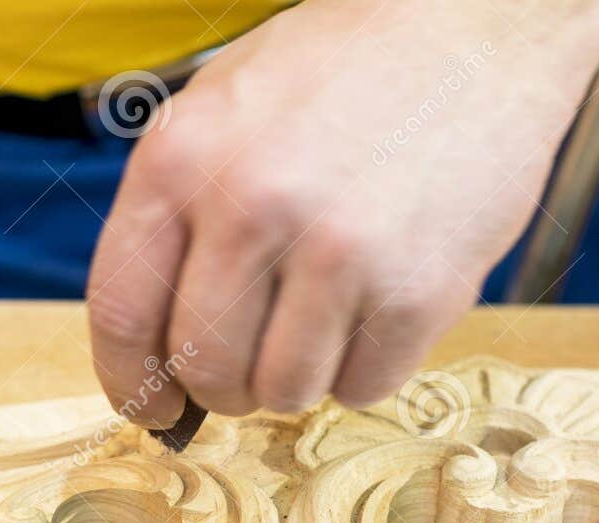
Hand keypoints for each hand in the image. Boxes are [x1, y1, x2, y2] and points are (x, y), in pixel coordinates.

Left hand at [87, 0, 598, 425]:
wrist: (475, 27)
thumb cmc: (346, 72)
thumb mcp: (226, 111)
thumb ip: (181, 216)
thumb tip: (160, 349)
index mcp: (183, 159)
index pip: (123, 310)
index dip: (131, 380)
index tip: (154, 408)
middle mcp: (251, 206)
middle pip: (204, 367)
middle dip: (227, 386)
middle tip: (257, 363)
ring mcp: (337, 252)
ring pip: (284, 391)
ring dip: (302, 376)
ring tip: (330, 316)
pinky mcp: (416, 291)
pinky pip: (365, 387)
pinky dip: (369, 367)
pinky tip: (381, 307)